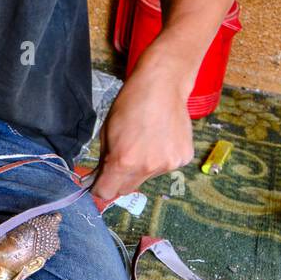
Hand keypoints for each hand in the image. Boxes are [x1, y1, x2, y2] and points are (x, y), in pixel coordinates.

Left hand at [94, 61, 194, 202]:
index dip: (100, 188)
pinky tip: (160, 139)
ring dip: (141, 168)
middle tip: (120, 159)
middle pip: (126, 189)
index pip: (106, 193)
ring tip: (144, 142)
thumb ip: (102, 159)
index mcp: (124, 161)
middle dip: (118, 180)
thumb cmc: (129, 105)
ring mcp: (168, 164)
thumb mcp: (106, 132)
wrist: (162, 87)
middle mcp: (147, 167)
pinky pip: (165, 168)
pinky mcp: (183, 158)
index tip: (99, 182)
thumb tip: (96, 178)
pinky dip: (160, 159)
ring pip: (146, 178)